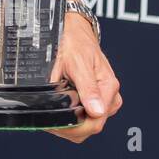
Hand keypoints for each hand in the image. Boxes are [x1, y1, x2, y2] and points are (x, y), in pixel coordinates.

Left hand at [45, 9, 122, 142]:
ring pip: (87, 126)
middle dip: (69, 127)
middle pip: (91, 127)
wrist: (75, 31)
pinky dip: (71, 118)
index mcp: (108, 87)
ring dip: (69, 124)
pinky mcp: (96, 99)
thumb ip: (87, 87)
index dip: (73, 127)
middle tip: (48, 119)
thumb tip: (97, 111)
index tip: (54, 124)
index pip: (96, 122)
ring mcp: (104, 99)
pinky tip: (59, 109)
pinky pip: (85, 118)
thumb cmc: (75, 42)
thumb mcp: (77, 62)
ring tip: (52, 112)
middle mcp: (110, 96)